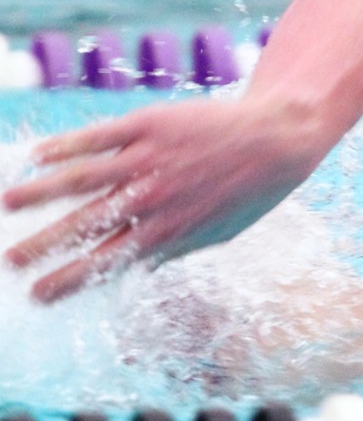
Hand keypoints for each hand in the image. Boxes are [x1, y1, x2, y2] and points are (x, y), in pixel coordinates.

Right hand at [3, 95, 329, 302]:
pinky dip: (65, 147)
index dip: (69, 279)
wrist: (278, 139)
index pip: (107, 261)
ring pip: (82, 177)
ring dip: (40, 192)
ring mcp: (149, 160)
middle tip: (9, 260)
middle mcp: (153, 198)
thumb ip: (173, 251)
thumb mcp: (216, 234)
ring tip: (7, 203)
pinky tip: (37, 155)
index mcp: (168, 231)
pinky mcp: (150, 125)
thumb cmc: (248, 191)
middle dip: (44, 245)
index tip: (37, 295)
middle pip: (86, 224)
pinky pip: (98, 137)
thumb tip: (135, 271)